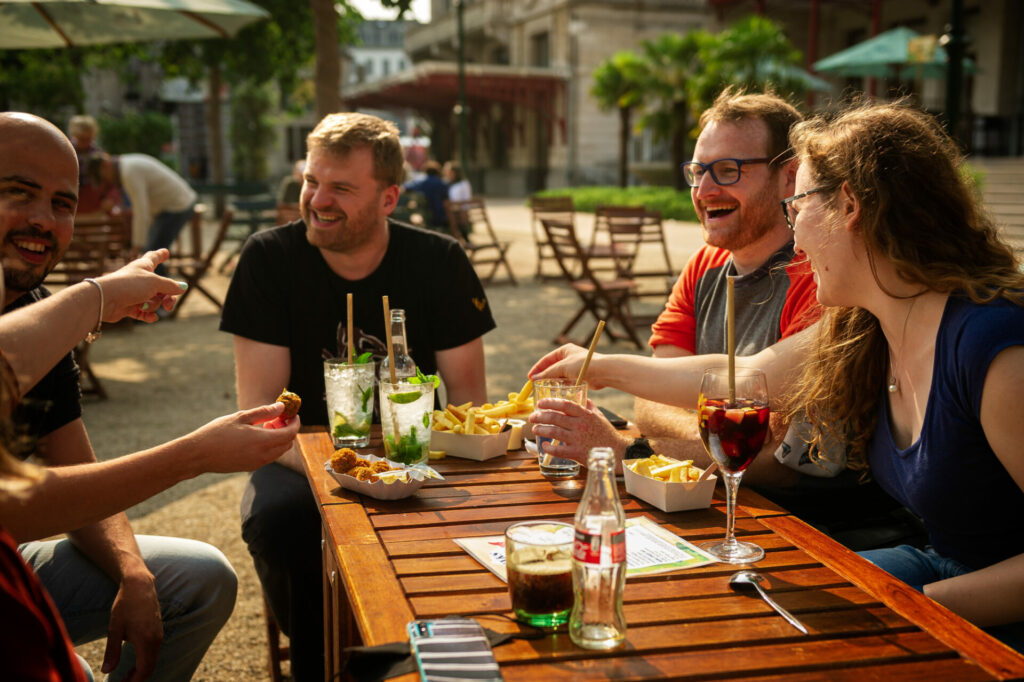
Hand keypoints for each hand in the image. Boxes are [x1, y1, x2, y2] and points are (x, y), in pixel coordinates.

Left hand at [97, 250, 186, 322]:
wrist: (106, 299)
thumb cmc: (129, 285)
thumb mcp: (155, 282)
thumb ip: (170, 286)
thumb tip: (183, 288)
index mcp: (144, 266)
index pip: (154, 257)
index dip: (160, 255)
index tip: (166, 252)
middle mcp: (139, 279)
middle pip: (161, 287)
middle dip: (168, 297)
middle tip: (168, 305)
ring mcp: (134, 293)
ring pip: (154, 301)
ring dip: (154, 306)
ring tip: (146, 306)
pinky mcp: (128, 307)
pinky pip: (144, 313)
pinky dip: (148, 315)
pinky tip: (151, 318)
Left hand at [102, 571, 162, 680]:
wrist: (139, 585)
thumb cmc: (125, 605)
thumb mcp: (115, 629)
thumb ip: (112, 651)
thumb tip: (107, 671)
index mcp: (146, 640)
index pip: (143, 670)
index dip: (133, 681)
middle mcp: (156, 639)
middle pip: (150, 667)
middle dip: (137, 678)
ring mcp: (159, 634)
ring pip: (152, 660)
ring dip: (141, 670)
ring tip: (126, 675)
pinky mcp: (158, 630)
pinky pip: (154, 651)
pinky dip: (145, 660)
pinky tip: (134, 660)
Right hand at [184, 402, 300, 473]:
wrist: (198, 455)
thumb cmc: (217, 432)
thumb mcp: (241, 417)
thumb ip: (264, 412)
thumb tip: (281, 407)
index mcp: (262, 441)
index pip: (290, 433)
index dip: (295, 422)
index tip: (292, 413)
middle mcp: (263, 455)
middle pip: (287, 443)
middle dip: (287, 429)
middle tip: (277, 417)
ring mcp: (257, 463)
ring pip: (279, 451)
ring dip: (279, 438)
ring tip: (266, 425)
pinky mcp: (250, 467)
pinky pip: (268, 457)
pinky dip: (270, 446)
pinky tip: (257, 436)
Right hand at [529, 344, 610, 388]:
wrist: (603, 372)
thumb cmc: (583, 365)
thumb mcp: (563, 367)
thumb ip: (548, 373)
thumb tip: (534, 378)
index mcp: (564, 350)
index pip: (547, 359)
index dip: (537, 368)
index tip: (529, 377)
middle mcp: (568, 358)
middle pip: (552, 368)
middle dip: (543, 376)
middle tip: (534, 385)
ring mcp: (574, 367)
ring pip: (559, 376)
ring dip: (551, 382)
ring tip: (543, 389)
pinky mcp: (579, 376)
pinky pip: (566, 381)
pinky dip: (560, 386)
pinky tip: (556, 392)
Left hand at [529, 398, 629, 466]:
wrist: (616, 452)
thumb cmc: (606, 433)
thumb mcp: (599, 416)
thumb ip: (588, 406)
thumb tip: (579, 396)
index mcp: (585, 415)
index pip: (564, 405)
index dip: (550, 402)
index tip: (540, 403)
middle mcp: (580, 425)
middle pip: (555, 418)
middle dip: (540, 416)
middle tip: (532, 417)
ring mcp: (578, 439)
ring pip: (554, 432)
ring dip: (541, 430)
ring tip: (535, 429)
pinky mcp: (577, 453)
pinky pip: (559, 450)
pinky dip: (549, 448)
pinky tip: (545, 445)